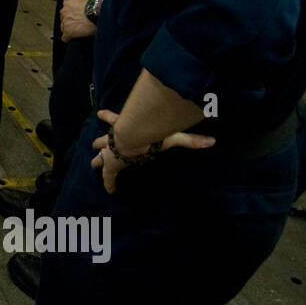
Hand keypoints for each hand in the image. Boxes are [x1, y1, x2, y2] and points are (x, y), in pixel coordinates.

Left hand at [60, 0, 100, 41]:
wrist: (101, 11)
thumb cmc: (99, 2)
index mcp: (67, 2)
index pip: (66, 10)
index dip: (73, 14)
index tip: (79, 16)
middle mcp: (63, 11)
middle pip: (64, 19)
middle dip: (71, 22)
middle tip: (81, 24)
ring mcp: (65, 21)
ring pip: (64, 29)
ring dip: (71, 30)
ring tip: (81, 31)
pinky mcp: (68, 32)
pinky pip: (65, 38)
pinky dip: (70, 39)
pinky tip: (76, 38)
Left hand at [90, 109, 215, 193]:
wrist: (131, 138)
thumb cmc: (148, 133)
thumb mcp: (171, 135)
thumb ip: (190, 139)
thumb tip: (212, 141)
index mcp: (124, 128)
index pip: (114, 119)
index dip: (108, 116)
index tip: (100, 113)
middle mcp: (114, 139)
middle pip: (103, 140)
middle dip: (99, 143)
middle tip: (94, 145)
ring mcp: (110, 153)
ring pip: (99, 157)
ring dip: (97, 161)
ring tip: (93, 164)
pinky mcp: (110, 166)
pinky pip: (108, 178)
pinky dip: (108, 184)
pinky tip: (110, 191)